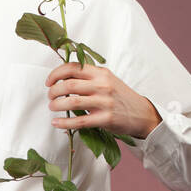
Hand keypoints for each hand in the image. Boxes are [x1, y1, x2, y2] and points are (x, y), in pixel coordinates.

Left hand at [45, 60, 161, 139]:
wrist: (141, 113)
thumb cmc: (120, 97)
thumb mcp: (107, 80)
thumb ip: (89, 77)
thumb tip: (63, 78)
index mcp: (101, 73)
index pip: (73, 67)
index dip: (56, 74)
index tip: (49, 82)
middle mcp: (102, 85)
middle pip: (69, 84)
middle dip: (53, 91)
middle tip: (50, 97)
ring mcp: (104, 102)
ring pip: (72, 102)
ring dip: (56, 105)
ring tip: (52, 107)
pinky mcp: (105, 119)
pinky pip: (79, 121)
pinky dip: (64, 123)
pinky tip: (56, 123)